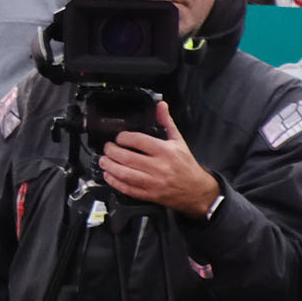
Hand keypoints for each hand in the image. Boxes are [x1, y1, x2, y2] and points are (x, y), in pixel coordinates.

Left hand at [100, 100, 221, 217]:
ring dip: (110, 166)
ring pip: (125, 174)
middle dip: (111, 151)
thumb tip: (161, 106)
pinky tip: (109, 175)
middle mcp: (159, 167)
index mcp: (165, 151)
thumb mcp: (178, 141)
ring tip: (104, 160)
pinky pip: (128, 189)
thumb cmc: (186, 165)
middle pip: (127, 158)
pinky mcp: (150, 194)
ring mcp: (153, 182)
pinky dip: (115, 182)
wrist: (197, 190)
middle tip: (107, 147)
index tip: (118, 137)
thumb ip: (166, 122)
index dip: (124, 137)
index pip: (139, 141)